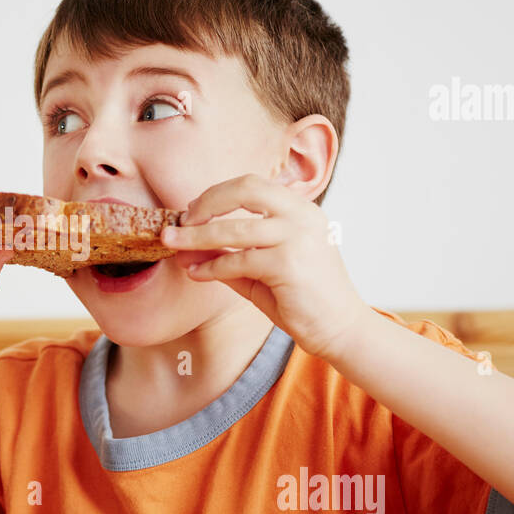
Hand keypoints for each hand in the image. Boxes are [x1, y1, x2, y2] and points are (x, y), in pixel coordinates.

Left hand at [161, 172, 368, 361]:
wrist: (340, 329)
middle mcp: (302, 215)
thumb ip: (227, 254)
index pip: (252, 185)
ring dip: (197, 237)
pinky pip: (238, 260)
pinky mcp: (289, 264)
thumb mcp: (261, 268)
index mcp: (300, 209)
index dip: (217, 194)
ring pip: (234, 229)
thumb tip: (184, 246)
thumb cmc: (301, 298)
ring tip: (173, 244)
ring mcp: (298, 237)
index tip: (192, 211)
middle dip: (206, 202)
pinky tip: (196, 273)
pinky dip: (211, 266)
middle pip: (245, 189)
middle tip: (181, 221)